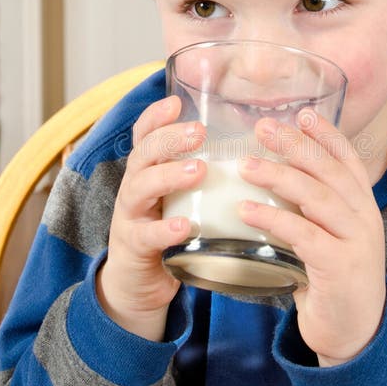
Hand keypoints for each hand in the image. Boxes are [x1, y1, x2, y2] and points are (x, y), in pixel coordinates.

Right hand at [96, 95, 205, 339]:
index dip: (156, 116)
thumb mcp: (181, 198)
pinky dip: (166, 229)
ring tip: (197, 171)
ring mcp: (131, 217)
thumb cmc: (168, 231)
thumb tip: (255, 150)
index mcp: (147, 171)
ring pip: (140, 187)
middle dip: (169, 139)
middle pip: (142, 153)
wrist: (138, 283)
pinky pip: (147, 235)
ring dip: (169, 175)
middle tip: (199, 132)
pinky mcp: (135, 247)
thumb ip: (204, 174)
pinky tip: (186, 227)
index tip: (176, 102)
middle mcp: (134, 187)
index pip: (144, 135)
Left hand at [238, 110, 385, 365]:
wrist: (355, 335)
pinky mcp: (339, 267)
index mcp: (362, 207)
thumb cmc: (332, 283)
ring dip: (279, 176)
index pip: (348, 159)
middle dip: (295, 144)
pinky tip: (245, 209)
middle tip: (262, 126)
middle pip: (330, 170)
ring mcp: (356, 241)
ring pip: (317, 196)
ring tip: (245, 164)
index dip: (326, 134)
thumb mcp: (328, 239)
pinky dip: (273, 218)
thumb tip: (266, 184)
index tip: (301, 112)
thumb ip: (310, 214)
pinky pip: (303, 234)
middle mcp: (364, 218)